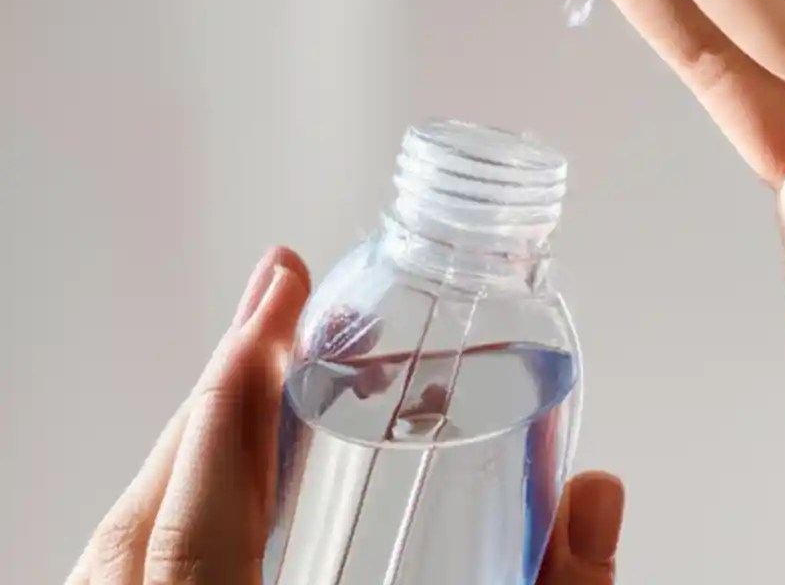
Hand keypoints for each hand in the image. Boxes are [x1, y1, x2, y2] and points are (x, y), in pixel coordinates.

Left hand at [68, 248, 623, 584]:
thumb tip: (595, 493)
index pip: (195, 528)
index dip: (235, 393)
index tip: (276, 287)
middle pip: (150, 517)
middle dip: (220, 397)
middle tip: (279, 304)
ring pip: (131, 541)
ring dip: (201, 445)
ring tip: (265, 371)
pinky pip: (140, 569)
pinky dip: (188, 502)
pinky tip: (243, 481)